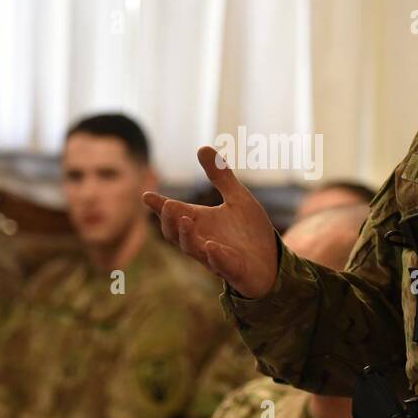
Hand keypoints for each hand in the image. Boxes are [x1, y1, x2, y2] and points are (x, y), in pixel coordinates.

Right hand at [143, 146, 278, 298]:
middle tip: (167, 205)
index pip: (175, 213)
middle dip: (169, 220)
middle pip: (175, 233)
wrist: (272, 261)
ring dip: (186, 236)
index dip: (159, 206)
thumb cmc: (249, 231)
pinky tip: (212, 246)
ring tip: (186, 218)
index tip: (146, 195)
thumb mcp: (237, 198)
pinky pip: (221, 265)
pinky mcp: (233, 270)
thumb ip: (220, 176)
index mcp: (200, 222)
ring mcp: (215, 257)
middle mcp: (202, 239)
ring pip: (192, 249)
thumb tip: (202, 147)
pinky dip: (215, 256)